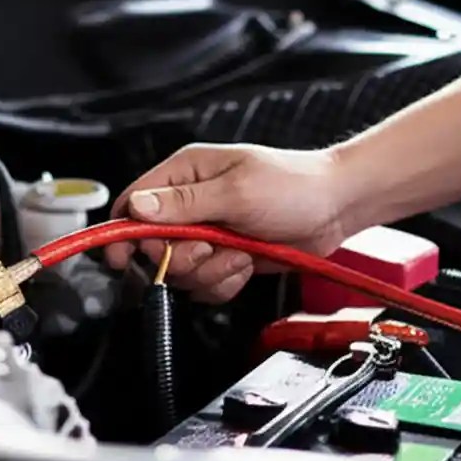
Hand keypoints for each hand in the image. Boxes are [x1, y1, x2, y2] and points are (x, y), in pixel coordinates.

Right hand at [104, 144, 353, 302]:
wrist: (336, 208)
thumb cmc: (294, 185)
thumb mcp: (235, 191)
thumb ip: (184, 203)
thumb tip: (137, 207)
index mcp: (186, 175)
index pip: (134, 203)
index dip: (123, 232)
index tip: (124, 256)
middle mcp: (192, 204)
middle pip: (154, 247)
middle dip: (181, 257)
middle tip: (209, 247)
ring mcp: (209, 234)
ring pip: (181, 271)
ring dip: (210, 271)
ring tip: (238, 253)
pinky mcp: (226, 258)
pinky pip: (206, 285)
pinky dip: (226, 282)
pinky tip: (246, 264)